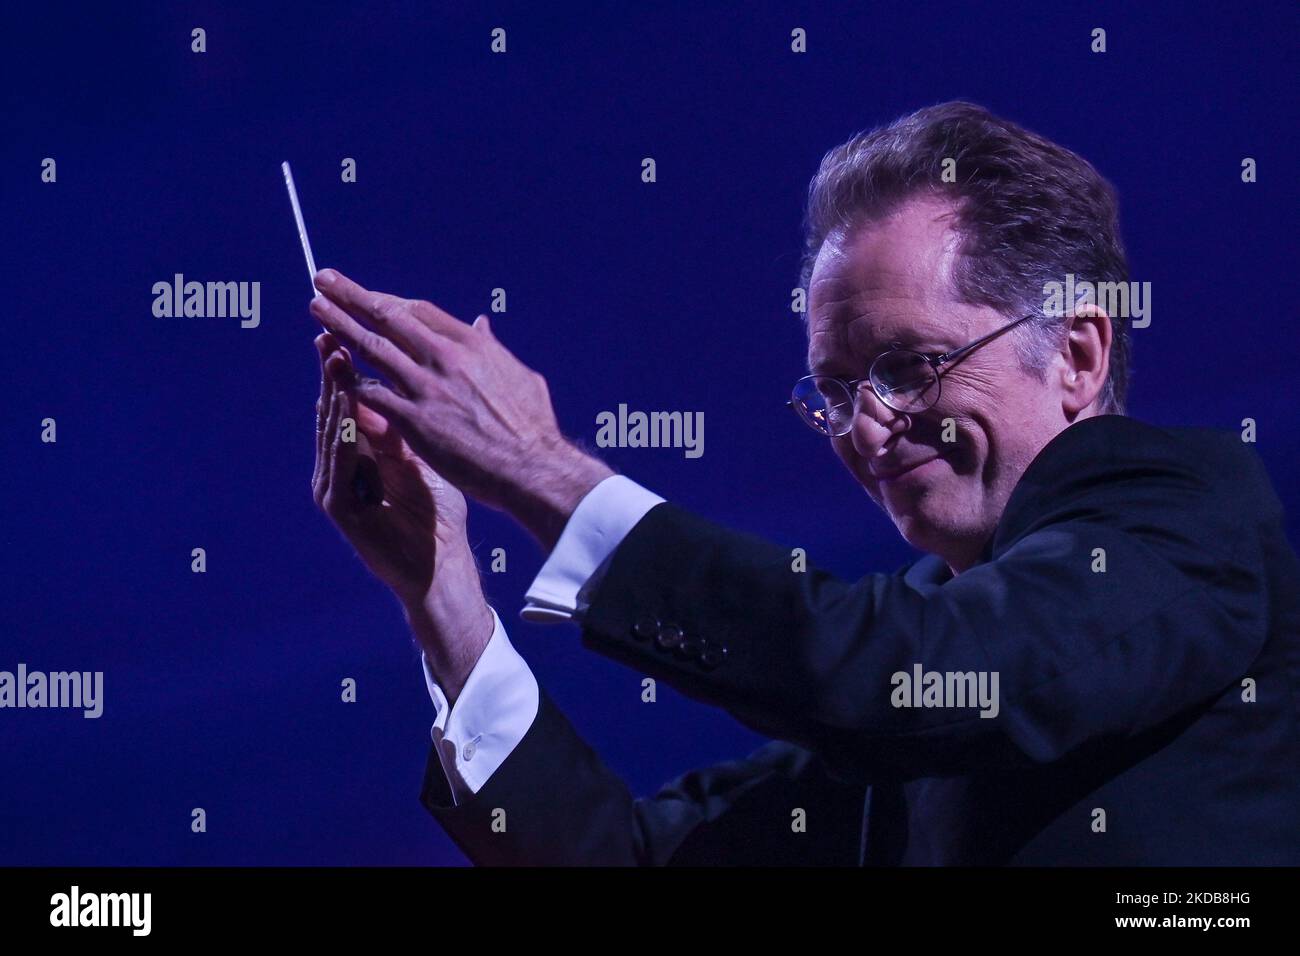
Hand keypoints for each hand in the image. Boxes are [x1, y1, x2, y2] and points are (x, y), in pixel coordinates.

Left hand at [308, 269, 613, 549]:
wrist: (534, 467)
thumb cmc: (533, 428)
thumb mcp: (519, 375)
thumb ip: (494, 347)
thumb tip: (483, 322)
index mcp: (472, 344)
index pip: (419, 311)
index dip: (387, 300)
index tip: (367, 296)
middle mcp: (446, 357)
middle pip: (388, 316)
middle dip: (352, 296)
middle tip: (323, 279)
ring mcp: (428, 387)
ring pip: (372, 348)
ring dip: (338, 326)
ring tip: (315, 309)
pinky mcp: (416, 421)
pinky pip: (371, 395)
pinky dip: (348, 381)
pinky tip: (328, 371)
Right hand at [312, 332, 491, 700]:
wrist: (441, 567)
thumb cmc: (439, 515)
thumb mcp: (428, 456)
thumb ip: (417, 418)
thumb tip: (421, 371)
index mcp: (364, 450)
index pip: (353, 398)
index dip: (352, 364)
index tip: (354, 327)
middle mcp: (344, 464)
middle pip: (334, 408)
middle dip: (333, 371)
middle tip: (330, 332)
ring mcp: (337, 486)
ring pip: (330, 431)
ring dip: (333, 396)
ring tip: (335, 361)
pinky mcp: (339, 508)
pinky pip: (337, 466)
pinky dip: (342, 438)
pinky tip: (344, 414)